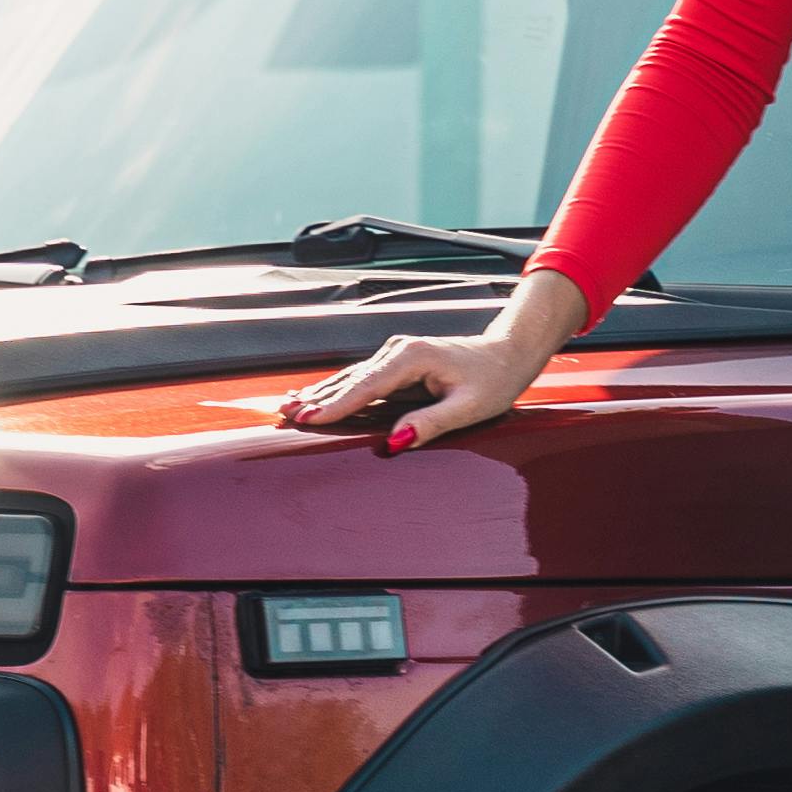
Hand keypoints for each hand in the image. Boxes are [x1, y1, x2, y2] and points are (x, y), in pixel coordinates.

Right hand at [280, 269, 589, 449]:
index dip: (336, 405)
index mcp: (412, 358)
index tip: (308, 419)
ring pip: (350, 377)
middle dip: (316, 398)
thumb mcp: (470, 407)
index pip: (366, 386)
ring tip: (288, 406)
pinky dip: (336, 389)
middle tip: (283, 415)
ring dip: (320, 393)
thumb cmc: (494, 380)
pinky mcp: (396, 362)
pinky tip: (315, 397)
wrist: (508, 352)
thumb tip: (394, 441)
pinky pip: (360, 378)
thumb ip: (431, 423)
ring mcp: (395, 354)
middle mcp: (398, 350)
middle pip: (349, 379)